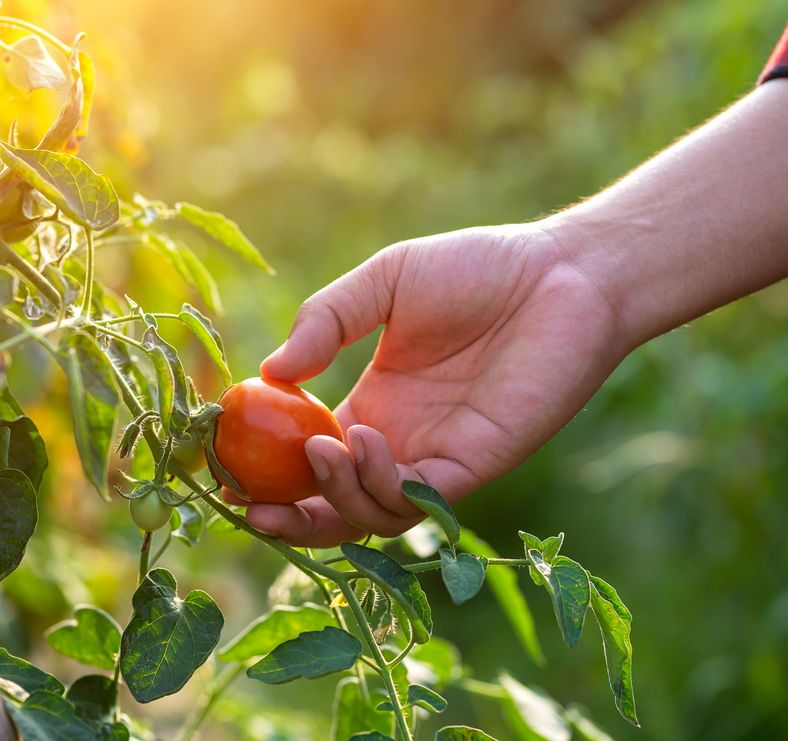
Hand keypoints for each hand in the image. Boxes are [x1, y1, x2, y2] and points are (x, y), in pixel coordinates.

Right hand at [236, 221, 626, 545]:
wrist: (560, 273)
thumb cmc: (477, 269)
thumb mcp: (385, 281)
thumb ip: (328, 320)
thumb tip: (270, 370)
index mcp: (375, 405)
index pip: (312, 458)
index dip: (271, 472)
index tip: (227, 467)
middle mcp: (402, 441)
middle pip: (335, 504)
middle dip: (291, 517)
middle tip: (250, 508)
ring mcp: (438, 457)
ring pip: (372, 514)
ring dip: (335, 495)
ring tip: (323, 447)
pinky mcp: (477, 464)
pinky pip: (419, 501)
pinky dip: (382, 485)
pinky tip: (364, 442)